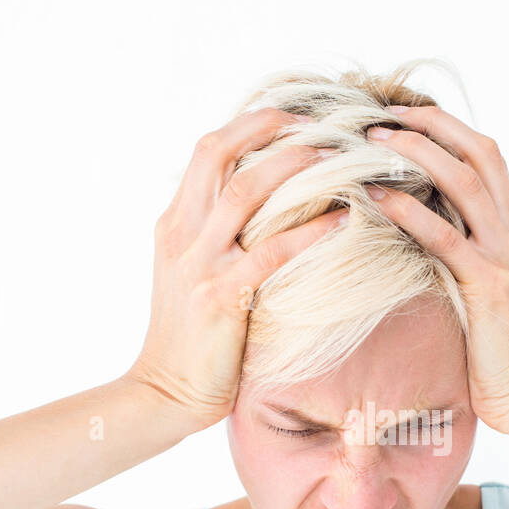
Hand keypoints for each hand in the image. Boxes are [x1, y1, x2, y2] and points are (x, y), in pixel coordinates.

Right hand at [128, 108, 345, 429]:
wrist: (164, 393)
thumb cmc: (189, 339)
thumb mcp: (190, 275)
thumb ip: (215, 238)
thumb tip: (263, 213)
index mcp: (173, 224)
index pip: (206, 151)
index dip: (249, 125)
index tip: (291, 115)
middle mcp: (181, 234)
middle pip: (219, 155)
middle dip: (268, 129)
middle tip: (319, 123)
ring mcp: (198, 264)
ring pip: (244, 192)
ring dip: (292, 167)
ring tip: (336, 158)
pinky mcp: (221, 298)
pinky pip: (271, 252)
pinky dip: (310, 231)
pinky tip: (344, 220)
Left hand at [364, 106, 508, 434]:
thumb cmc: (503, 354)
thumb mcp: (489, 291)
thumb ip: (468, 255)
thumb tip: (423, 232)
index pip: (488, 158)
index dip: (447, 130)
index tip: (405, 117)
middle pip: (479, 153)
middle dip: (431, 125)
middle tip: (382, 114)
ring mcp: (507, 257)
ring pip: (464, 182)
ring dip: (417, 154)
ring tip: (372, 140)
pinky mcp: (488, 286)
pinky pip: (444, 237)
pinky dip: (408, 212)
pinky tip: (375, 199)